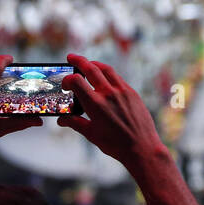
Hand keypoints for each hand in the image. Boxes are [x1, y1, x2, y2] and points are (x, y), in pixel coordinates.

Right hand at [57, 53, 166, 167]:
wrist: (142, 147)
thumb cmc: (115, 144)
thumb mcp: (91, 134)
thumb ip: (75, 123)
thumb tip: (61, 119)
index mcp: (95, 104)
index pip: (76, 81)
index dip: (67, 80)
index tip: (65, 85)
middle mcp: (108, 93)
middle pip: (91, 68)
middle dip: (79, 61)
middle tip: (71, 57)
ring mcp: (122, 91)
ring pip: (106, 69)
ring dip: (95, 64)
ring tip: (88, 63)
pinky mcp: (132, 93)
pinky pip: (118, 78)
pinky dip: (108, 74)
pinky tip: (105, 78)